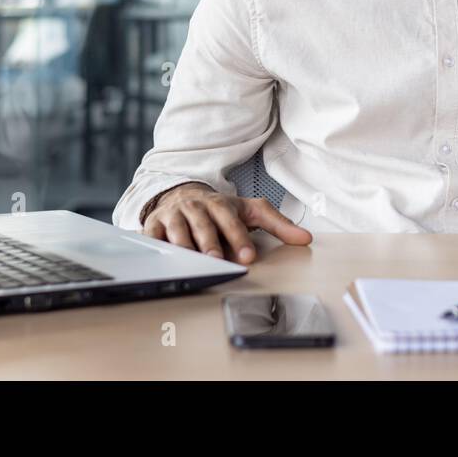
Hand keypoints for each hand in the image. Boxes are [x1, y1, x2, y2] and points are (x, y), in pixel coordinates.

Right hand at [141, 182, 312, 264]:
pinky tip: (158, 256)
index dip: (239, 237)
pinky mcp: (153, 225)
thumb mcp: (250, 212)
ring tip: (191, 261)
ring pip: (177, 230)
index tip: (248, 255)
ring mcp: (173, 215)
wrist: (182, 195)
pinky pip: (151, 235)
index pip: (231, 220)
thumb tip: (306, 238)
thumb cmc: (219, 209)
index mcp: (220, 204)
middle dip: (210, 242)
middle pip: (203, 225)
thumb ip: (278, 225)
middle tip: (217, 259)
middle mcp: (196, 207)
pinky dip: (153, 244)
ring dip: (184, 246)